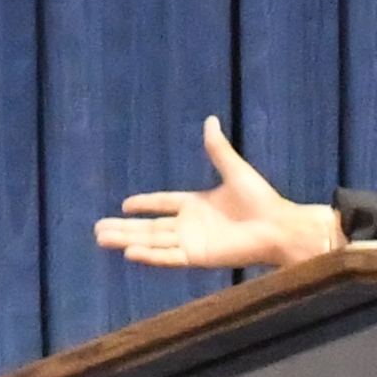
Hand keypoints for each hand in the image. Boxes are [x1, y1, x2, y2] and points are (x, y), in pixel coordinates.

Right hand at [92, 122, 344, 274]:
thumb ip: (217, 148)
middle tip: (97, 230)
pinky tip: (129, 252)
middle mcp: (191, 225)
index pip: (163, 204)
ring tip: (101, 239)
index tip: (124, 205)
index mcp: (197, 204)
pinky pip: (168, 257)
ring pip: (151, 242)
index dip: (145, 204)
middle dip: (123, 229)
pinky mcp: (198, 256)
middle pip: (149, 227)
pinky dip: (150, 256)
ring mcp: (192, 242)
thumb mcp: (234, 169)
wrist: (278, 226)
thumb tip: (210, 119)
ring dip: (127, 241)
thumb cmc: (262, 200)